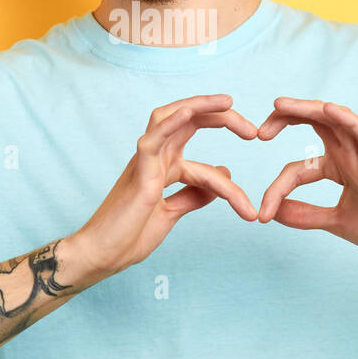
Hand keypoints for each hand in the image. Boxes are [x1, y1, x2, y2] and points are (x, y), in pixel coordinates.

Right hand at [75, 94, 259, 276]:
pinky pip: (152, 139)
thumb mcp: (172, 212)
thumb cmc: (130, 235)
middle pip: (188, 118)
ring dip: (199, 106)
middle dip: (220, 115)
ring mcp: (145, 162)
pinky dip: (170, 123)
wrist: (103, 256)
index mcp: (164, 163)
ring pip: (169, 117)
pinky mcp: (138, 173)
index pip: (196, 133)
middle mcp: (155, 156)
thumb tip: (224, 175)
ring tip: (228, 102)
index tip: (254, 135)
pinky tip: (189, 112)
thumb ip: (194, 195)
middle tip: (253, 129)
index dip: (227, 130)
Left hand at [255, 97, 357, 262]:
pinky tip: (329, 110)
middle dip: (284, 119)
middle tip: (257, 131)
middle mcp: (349, 155)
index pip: (297, 166)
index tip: (262, 213)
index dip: (276, 188)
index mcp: (338, 167)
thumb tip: (271, 213)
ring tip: (279, 105)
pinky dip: (348, 119)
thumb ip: (304, 215)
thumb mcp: (334, 222)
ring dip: (306, 109)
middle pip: (314, 123)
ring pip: (334, 120)